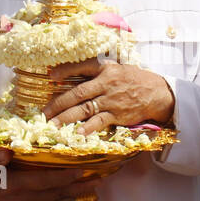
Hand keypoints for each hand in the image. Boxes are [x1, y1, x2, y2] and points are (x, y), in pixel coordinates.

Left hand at [43, 58, 174, 134]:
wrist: (156, 93)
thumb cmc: (132, 79)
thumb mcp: (114, 68)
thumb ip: (92, 70)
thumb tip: (64, 74)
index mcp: (105, 69)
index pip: (83, 67)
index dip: (66, 70)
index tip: (50, 76)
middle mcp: (106, 83)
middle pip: (78, 93)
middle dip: (58, 103)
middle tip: (43, 113)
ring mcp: (111, 100)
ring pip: (85, 109)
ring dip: (67, 118)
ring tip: (53, 126)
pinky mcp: (117, 114)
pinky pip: (100, 122)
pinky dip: (89, 128)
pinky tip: (78, 134)